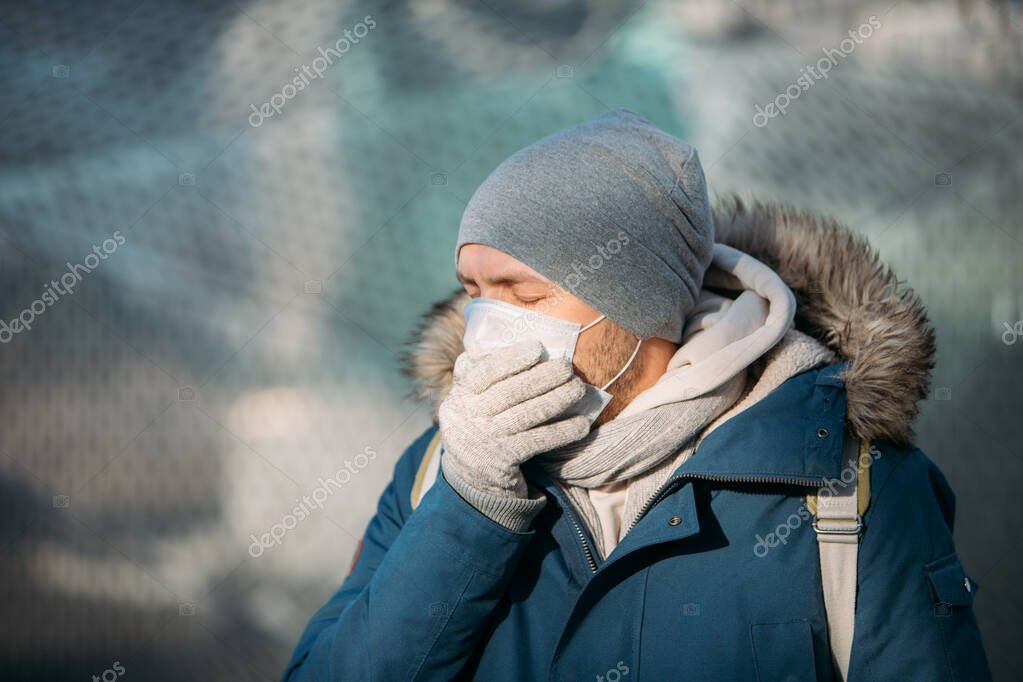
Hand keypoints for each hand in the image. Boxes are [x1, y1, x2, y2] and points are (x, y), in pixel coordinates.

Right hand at [439, 339, 588, 498]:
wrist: (472, 485)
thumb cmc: (478, 431)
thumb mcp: (467, 405)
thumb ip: (474, 376)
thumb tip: (493, 344)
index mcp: (458, 400)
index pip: (483, 373)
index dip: (511, 359)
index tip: (537, 347)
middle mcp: (466, 420)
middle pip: (509, 393)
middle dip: (542, 377)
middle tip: (567, 367)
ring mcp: (484, 442)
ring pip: (526, 415)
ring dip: (557, 399)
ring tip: (578, 388)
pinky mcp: (502, 463)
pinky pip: (538, 441)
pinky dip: (561, 431)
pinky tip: (581, 424)